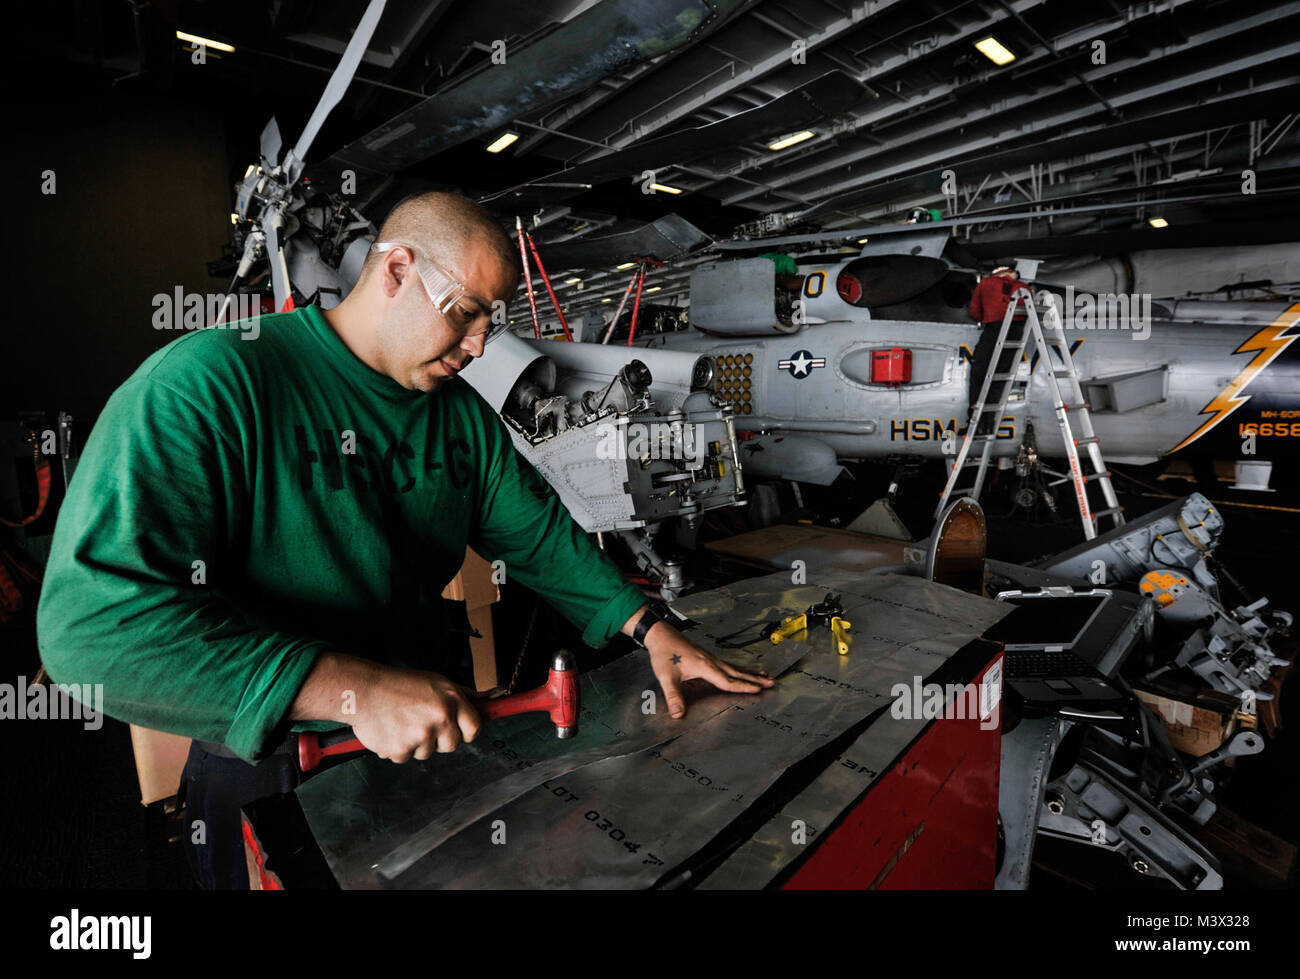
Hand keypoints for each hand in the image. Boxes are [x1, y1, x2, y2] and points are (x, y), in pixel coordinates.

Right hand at [351, 664, 480, 761]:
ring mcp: (420, 736)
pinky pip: (406, 757)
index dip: (467, 731)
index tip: (460, 730)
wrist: (362, 691)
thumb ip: (461, 695)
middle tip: (423, 723)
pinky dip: (399, 748)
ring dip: (417, 743)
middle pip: (452, 745)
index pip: (475, 728)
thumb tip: (486, 702)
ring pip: (428, 752)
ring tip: (402, 722)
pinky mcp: (401, 750)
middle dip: (440, 738)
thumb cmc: (399, 684)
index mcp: (451, 700)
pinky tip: (391, 729)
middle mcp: (439, 718)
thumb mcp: (436, 681)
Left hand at [645, 622, 774, 718]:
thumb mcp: (666, 677)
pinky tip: (742, 670)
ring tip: (764, 676)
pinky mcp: (707, 657)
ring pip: (735, 667)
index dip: (743, 687)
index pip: (728, 680)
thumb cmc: (664, 653)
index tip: (757, 690)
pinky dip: (740, 668)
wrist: (661, 635)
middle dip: (755, 679)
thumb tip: (678, 714)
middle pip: (737, 672)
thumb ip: (674, 696)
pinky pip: (728, 664)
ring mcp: (711, 658)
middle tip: (771, 683)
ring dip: (750, 673)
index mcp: (705, 666)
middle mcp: (711, 661)